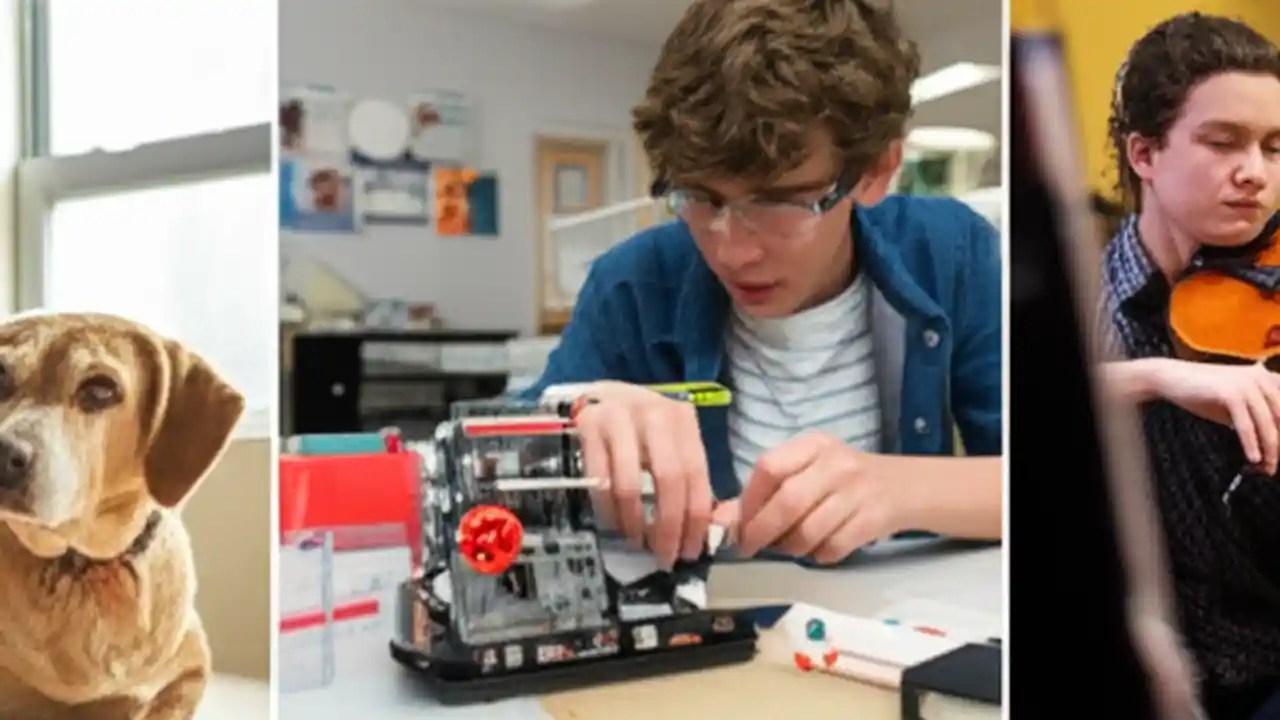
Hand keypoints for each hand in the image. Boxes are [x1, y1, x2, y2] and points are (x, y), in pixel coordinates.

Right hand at [573, 381, 712, 567]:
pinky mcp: (588, 426)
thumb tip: (704, 530)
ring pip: (630, 484)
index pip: (696, 475)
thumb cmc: (641, 428)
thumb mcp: (670, 442)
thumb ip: (688, 477)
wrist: (601, 396)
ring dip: (634, 523)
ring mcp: (619, 418)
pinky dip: (608, 510)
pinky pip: (599, 481)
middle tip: (664, 556)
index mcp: (683, 420)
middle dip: (668, 527)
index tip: (690, 551)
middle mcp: (655, 414)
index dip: (695, 520)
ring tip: (637, 542)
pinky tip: (615, 524)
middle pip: (669, 479)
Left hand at [736, 433, 902, 563]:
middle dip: (761, 531)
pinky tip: (818, 549)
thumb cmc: (843, 480)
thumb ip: (767, 491)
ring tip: (787, 546)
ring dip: (789, 547)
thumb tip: (719, 519)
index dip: (748, 500)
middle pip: (787, 502)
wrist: (904, 486)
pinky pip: (832, 547)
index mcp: (813, 446)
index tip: (738, 523)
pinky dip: (817, 555)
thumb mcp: (808, 471)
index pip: (769, 467)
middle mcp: (835, 464)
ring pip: (808, 530)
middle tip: (750, 547)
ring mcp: (857, 491)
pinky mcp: (872, 519)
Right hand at [1145, 359, 1279, 473]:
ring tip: (1267, 467)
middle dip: (1279, 444)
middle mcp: (1260, 377)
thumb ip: (1255, 416)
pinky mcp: (1230, 393)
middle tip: (1274, 465)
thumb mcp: (1235, 403)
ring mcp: (1246, 384)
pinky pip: (1246, 425)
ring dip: (1270, 449)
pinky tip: (1253, 458)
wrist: (1171, 377)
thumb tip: (1271, 444)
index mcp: (1265, 377)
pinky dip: (1251, 444)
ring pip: (1267, 423)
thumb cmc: (1202, 391)